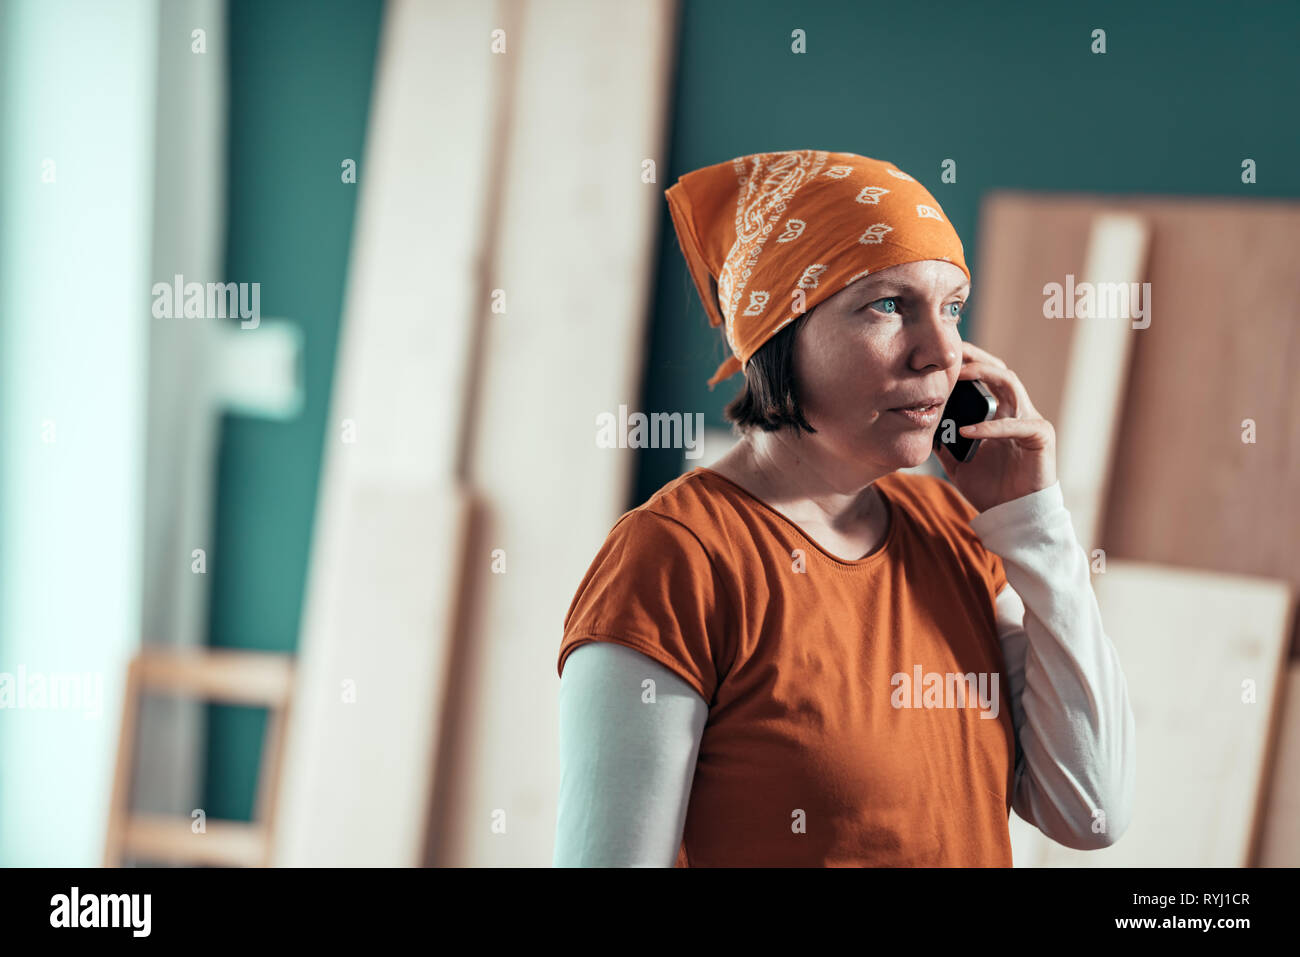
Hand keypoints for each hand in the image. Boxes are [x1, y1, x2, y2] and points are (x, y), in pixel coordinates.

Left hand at [935, 341, 1056, 512]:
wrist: (1014, 517)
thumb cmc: (991, 490)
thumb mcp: (958, 463)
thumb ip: (943, 443)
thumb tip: (919, 427)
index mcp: (999, 414)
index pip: (984, 377)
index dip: (966, 363)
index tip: (938, 357)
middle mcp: (1017, 411)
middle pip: (999, 370)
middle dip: (974, 358)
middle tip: (948, 353)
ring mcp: (1030, 421)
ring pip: (1011, 384)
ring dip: (984, 375)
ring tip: (956, 377)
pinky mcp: (1041, 437)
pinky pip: (1016, 425)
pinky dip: (990, 427)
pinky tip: (967, 431)